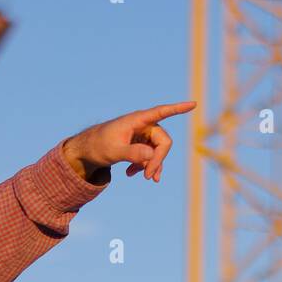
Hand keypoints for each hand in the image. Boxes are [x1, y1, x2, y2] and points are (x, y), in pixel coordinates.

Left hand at [61, 100, 196, 183]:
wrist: (88, 150)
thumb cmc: (98, 146)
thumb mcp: (113, 152)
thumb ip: (132, 153)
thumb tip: (151, 155)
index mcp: (137, 120)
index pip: (161, 112)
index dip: (177, 109)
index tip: (193, 104)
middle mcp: (143, 125)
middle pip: (163, 141)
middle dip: (158, 160)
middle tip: (148, 177)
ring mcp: (143, 135)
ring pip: (158, 151)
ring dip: (152, 165)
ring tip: (140, 177)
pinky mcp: (140, 144)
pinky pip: (151, 155)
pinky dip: (145, 166)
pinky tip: (132, 174)